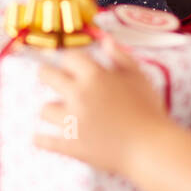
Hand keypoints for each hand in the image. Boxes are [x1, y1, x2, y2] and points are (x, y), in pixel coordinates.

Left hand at [35, 37, 169, 180]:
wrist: (151, 148)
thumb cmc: (149, 111)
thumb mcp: (139, 77)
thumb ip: (121, 57)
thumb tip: (106, 42)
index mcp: (94, 77)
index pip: (68, 56)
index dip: (69, 59)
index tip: (71, 64)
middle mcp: (78, 95)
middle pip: (46, 75)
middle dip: (47, 74)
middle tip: (51, 79)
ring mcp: (72, 121)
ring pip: (44, 109)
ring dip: (52, 110)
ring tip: (60, 113)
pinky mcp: (71, 145)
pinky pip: (45, 141)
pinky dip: (41, 139)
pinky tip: (39, 137)